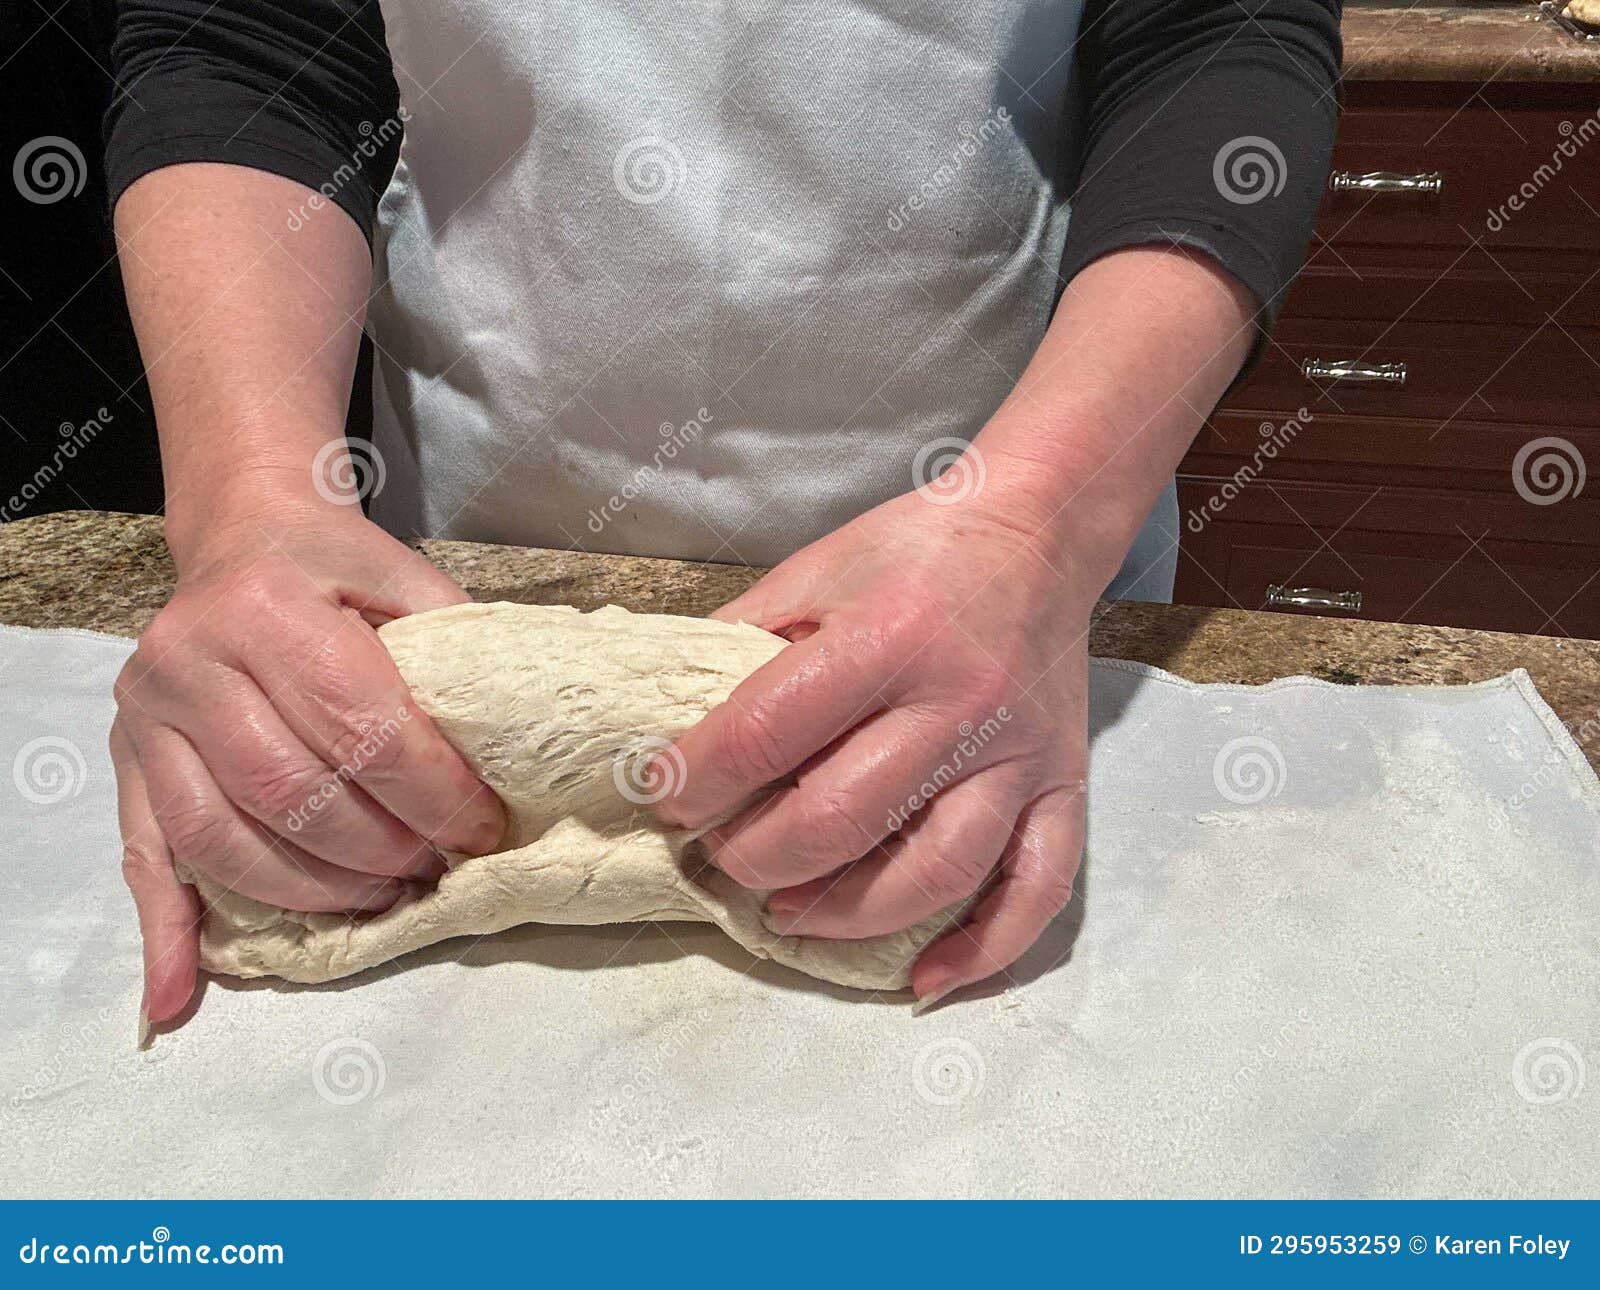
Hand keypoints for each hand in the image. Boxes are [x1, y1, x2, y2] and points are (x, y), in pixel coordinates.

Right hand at [112, 507, 506, 1026]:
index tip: (482, 829)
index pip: (359, 725)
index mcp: (266, 608)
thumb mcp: (402, 576)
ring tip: (384, 896)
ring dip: (312, 889)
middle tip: (438, 868)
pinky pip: (145, 858)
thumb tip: (513, 738)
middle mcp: (189, 662)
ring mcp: (148, 718)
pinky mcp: (127, 761)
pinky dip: (165, 932)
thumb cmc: (336, 569)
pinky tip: (179, 993)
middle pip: (290, 790)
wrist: (244, 542)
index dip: (431, 792)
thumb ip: (452, 646)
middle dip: (380, 847)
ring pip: (222, 837)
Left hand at [655, 461, 1110, 1005]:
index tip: (664, 797)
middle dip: (755, 857)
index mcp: (888, 635)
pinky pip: (1035, 889)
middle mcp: (959, 702)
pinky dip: (982, 950)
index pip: (768, 732)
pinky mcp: (1062, 785)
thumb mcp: (814, 569)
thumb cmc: (914, 551)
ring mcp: (1017, 754)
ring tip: (788, 913)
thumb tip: (669, 721)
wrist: (1037, 532)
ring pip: (933, 871)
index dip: (696, 780)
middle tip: (722, 858)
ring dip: (844, 914)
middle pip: (841, 819)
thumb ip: (742, 639)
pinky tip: (922, 983)